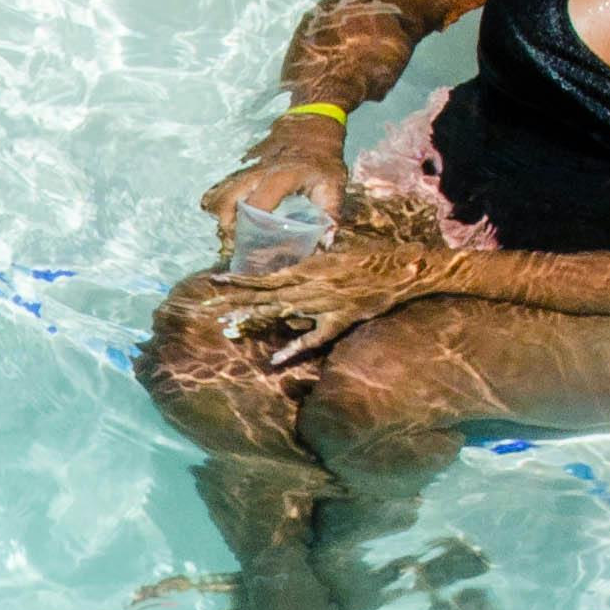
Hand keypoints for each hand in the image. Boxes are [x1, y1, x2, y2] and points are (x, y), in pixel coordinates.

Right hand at [200, 124, 353, 236]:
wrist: (311, 124)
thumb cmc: (322, 157)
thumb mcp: (333, 184)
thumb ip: (330, 213)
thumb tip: (326, 243)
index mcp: (278, 177)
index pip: (255, 206)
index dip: (250, 231)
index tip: (254, 250)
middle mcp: (254, 173)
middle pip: (223, 203)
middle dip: (226, 228)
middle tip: (240, 244)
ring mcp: (243, 170)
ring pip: (214, 196)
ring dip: (220, 218)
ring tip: (235, 232)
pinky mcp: (238, 170)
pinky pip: (218, 190)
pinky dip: (220, 207)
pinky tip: (235, 217)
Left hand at [207, 244, 449, 369]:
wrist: (402, 268)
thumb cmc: (372, 256)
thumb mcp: (340, 250)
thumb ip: (320, 253)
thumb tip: (308, 255)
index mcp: (308, 268)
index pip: (265, 276)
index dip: (239, 280)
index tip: (214, 282)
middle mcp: (310, 285)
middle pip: (264, 296)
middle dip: (235, 302)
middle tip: (207, 308)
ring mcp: (324, 304)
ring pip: (282, 313)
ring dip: (255, 319)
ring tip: (230, 327)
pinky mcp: (340, 320)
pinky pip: (314, 337)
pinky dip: (295, 347)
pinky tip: (276, 359)